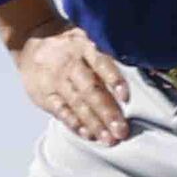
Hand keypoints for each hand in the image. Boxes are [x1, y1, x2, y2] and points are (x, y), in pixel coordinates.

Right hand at [8, 20, 129, 145]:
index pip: (101, 62)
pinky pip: (61, 111)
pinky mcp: (45, 95)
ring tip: (110, 140)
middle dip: (107, 112)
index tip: (125, 97)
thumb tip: (146, 70)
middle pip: (90, 89)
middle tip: (122, 131)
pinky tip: (88, 135)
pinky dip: (75, 124)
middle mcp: (71, 64)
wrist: (31, 39)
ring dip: (94, 124)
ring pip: (77, 104)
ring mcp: (56, 80)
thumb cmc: (71, 44)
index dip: (113, 79)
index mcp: (85, 47)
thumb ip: (108, 54)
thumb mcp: (87, 37)